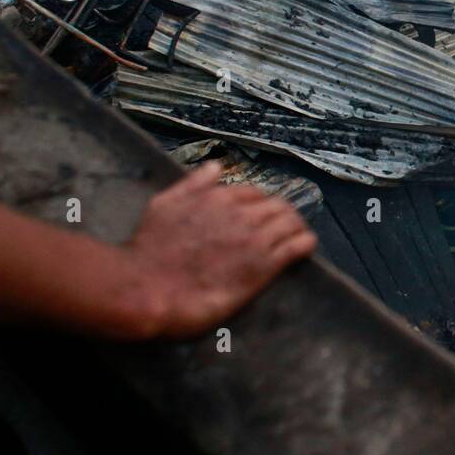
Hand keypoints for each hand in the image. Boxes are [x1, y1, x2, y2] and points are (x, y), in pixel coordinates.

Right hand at [118, 162, 317, 339]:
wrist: (148, 288)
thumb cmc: (149, 249)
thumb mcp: (164, 204)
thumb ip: (193, 184)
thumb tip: (216, 167)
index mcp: (219, 197)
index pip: (254, 193)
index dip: (260, 203)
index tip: (261, 214)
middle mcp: (241, 214)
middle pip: (278, 206)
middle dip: (283, 214)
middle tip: (284, 226)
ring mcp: (255, 240)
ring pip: (291, 222)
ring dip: (296, 227)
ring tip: (297, 235)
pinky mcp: (264, 266)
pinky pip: (298, 246)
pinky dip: (305, 243)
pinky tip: (306, 246)